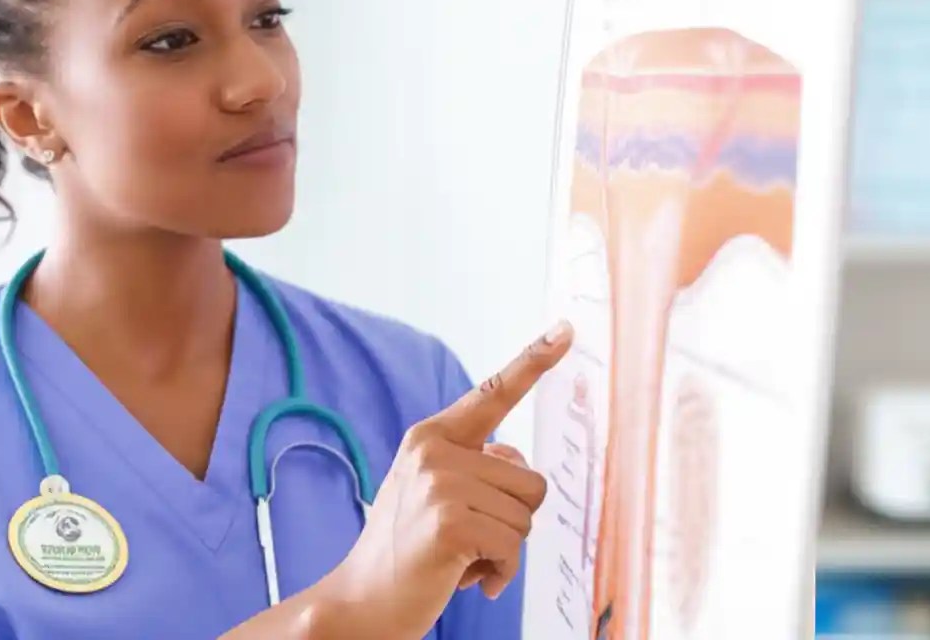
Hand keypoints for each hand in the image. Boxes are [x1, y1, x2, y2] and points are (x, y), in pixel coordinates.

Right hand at [323, 320, 573, 638]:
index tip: (566, 328)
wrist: (363, 601)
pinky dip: (499, 573)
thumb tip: (516, 463)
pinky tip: (465, 577)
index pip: (493, 393)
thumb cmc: (409, 550)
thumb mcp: (435, 493)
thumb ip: (475, 468)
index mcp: (431, 437)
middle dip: (513, 520)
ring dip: (505, 550)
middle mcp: (434, 450)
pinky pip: (513, 547)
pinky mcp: (450, 522)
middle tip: (468, 539)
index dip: (534, 361)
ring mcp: (440, 484)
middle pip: (531, 480)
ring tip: (462, 558)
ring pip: (527, 516)